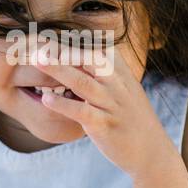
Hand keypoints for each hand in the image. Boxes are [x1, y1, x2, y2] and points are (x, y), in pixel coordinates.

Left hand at [34, 42, 175, 177]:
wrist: (151, 151)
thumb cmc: (130, 118)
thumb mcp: (122, 89)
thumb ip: (102, 73)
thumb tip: (72, 57)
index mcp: (121, 72)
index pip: (93, 50)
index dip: (69, 42)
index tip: (45, 37)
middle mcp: (117, 84)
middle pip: (87, 60)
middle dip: (61, 51)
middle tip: (36, 45)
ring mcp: (112, 105)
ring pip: (82, 82)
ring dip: (57, 70)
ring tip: (36, 60)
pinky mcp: (105, 126)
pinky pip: (81, 111)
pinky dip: (63, 104)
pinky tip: (45, 99)